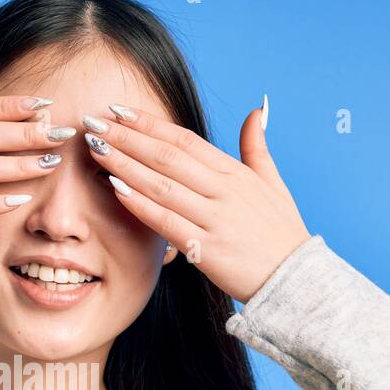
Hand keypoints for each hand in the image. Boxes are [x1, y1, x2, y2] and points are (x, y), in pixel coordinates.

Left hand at [82, 98, 311, 302]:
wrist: (296, 279)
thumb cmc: (281, 232)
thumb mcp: (273, 182)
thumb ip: (257, 146)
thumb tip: (255, 111)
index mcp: (235, 173)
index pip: (184, 140)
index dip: (149, 123)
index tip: (118, 111)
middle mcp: (223, 191)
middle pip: (167, 156)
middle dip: (126, 137)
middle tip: (93, 123)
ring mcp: (214, 219)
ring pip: (161, 185)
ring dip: (125, 165)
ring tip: (96, 149)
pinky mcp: (206, 248)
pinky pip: (166, 221)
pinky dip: (140, 204)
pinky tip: (115, 188)